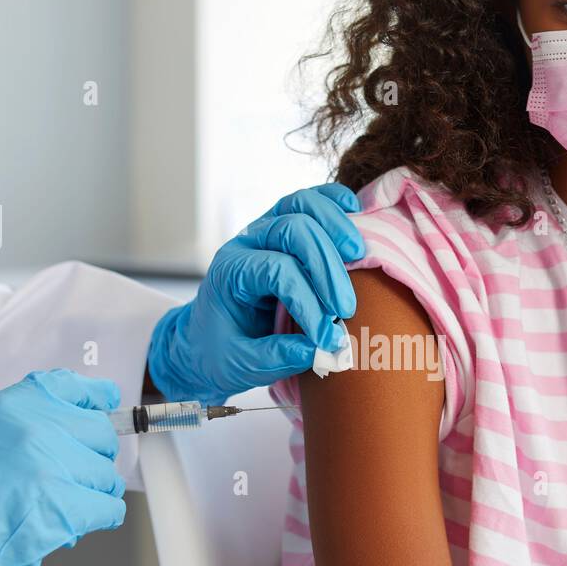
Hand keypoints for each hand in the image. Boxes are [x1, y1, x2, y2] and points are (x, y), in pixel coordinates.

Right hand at [0, 370, 126, 565]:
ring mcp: (53, 467)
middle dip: (92, 457)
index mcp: (13, 405)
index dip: (96, 400)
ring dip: (93, 492)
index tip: (105, 406)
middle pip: (100, 433)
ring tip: (67, 506)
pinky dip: (100, 518)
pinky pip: (108, 508)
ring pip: (106, 475)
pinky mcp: (64, 507)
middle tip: (76, 477)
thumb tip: (58, 427)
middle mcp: (38, 428)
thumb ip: (16, 424)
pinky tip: (79, 523)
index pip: (74, 387)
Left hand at [147, 184, 364, 405]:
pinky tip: (356, 214)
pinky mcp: (286, 227)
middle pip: (293, 229)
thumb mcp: (242, 364)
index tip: (328, 338)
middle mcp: (247, 242)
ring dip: (336, 225)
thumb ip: (280, 356)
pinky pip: (311, 200)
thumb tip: (325, 350)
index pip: (278, 272)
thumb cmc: (222, 351)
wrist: (206, 339)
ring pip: (302, 203)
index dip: (309, 303)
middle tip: (347, 308)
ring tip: (360, 255)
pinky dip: (335, 202)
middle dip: (327, 267)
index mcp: (230, 272)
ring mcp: (267, 228)